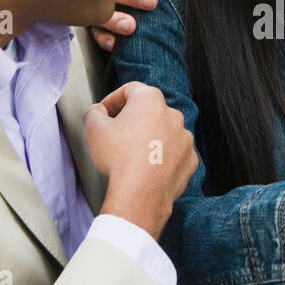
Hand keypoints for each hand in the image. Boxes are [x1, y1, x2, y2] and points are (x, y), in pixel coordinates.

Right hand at [83, 81, 197, 237]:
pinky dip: (163, 157)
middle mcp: (173, 115)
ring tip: (132, 155)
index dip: (113, 100)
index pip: (130, 90)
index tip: (104, 112)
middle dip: (133, 120)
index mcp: (150, 100)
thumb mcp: (93, 129)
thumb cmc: (118, 159)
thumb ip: (93, 112)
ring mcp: (185, 138)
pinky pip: (174, 153)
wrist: (139, 194)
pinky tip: (148, 168)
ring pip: (164, 132)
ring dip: (150, 139)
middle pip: (149, 111)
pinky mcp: (190, 160)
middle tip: (116, 135)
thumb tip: (98, 112)